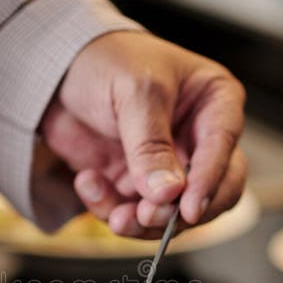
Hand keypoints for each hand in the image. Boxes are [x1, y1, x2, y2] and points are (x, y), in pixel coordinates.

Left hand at [39, 31, 246, 238]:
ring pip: (173, 215)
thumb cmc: (107, 60)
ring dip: (142, 222)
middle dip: (178, 212)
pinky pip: (134, 215)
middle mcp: (199, 141)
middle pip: (213, 194)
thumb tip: (167, 194)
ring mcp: (170, 168)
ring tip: (113, 215)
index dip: (209, 183)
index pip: (225, 150)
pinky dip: (110, 209)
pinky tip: (88, 182)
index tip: (188, 209)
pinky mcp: (138, 186)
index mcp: (215, 104)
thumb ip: (151, 145)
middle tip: (146, 214)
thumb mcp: (134, 92)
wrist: (57, 71)